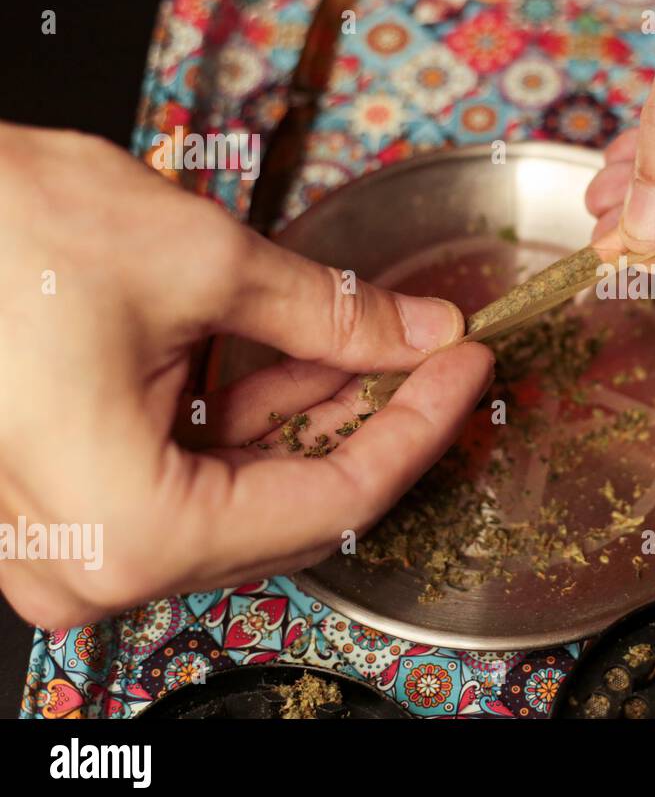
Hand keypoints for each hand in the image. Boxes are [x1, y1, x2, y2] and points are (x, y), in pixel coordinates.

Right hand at [0, 123, 493, 628]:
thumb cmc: (4, 233)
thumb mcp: (204, 265)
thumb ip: (334, 314)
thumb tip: (422, 331)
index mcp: (133, 531)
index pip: (335, 499)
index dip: (420, 427)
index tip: (465, 369)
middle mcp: (100, 563)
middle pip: (296, 508)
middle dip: (377, 424)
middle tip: (436, 356)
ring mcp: (81, 540)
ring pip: (250, 495)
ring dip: (321, 418)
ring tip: (382, 347)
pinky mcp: (75, 501)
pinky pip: (196, 480)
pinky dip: (256, 423)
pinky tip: (306, 362)